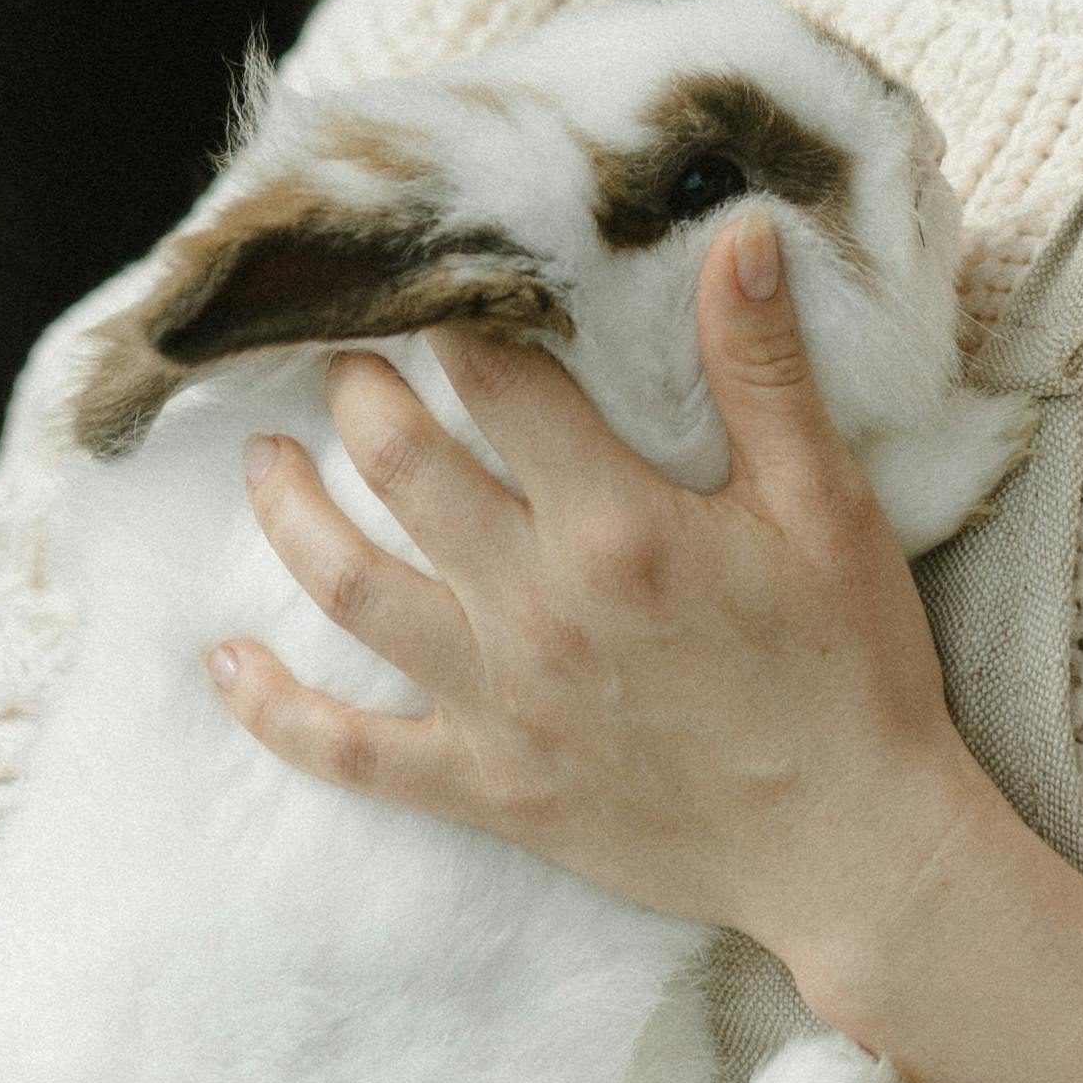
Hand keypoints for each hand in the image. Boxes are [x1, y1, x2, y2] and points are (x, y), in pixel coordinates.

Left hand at [219, 209, 993, 987]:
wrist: (854, 850)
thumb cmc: (851, 669)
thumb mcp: (826, 505)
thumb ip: (764, 368)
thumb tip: (734, 232)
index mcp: (618, 526)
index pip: (502, 380)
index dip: (457, 311)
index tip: (430, 266)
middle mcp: (537, 606)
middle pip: (400, 464)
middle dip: (358, 390)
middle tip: (343, 352)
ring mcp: (500, 702)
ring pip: (350, 586)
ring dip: (291, 513)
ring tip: (265, 461)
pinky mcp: (487, 788)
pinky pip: (351, 751)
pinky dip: (277, 710)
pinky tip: (228, 663)